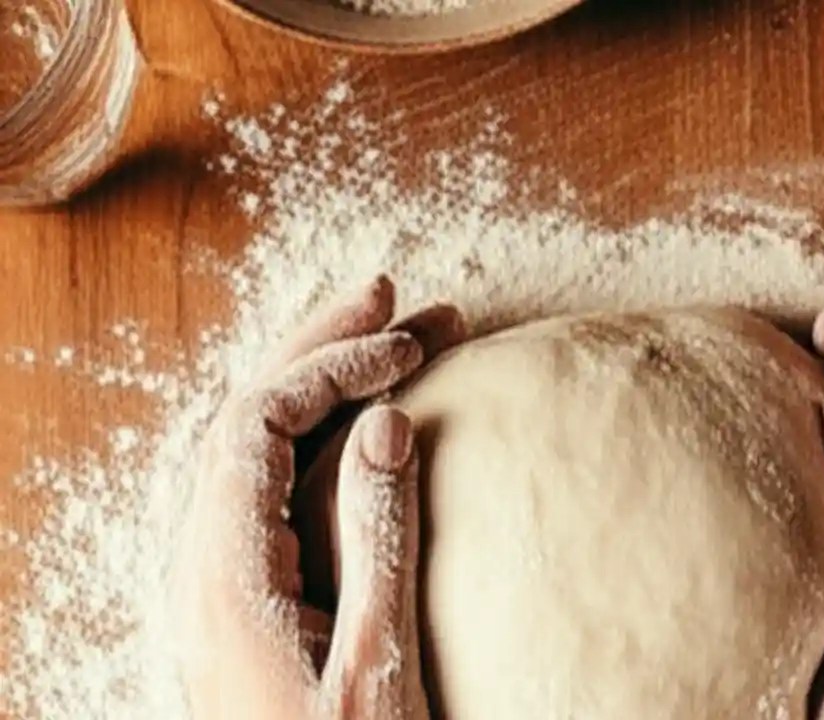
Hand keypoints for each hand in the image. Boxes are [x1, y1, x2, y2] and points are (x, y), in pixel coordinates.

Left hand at [169, 277, 461, 719]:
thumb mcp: (374, 664)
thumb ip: (376, 539)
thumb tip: (386, 424)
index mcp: (225, 577)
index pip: (258, 426)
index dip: (332, 369)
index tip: (411, 350)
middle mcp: (209, 565)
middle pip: (248, 417)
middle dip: (322, 346)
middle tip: (392, 294)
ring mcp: (226, 579)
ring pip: (260, 448)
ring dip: (323, 383)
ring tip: (394, 333)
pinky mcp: (252, 597)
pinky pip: (274, 489)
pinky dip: (322, 437)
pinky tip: (361, 419)